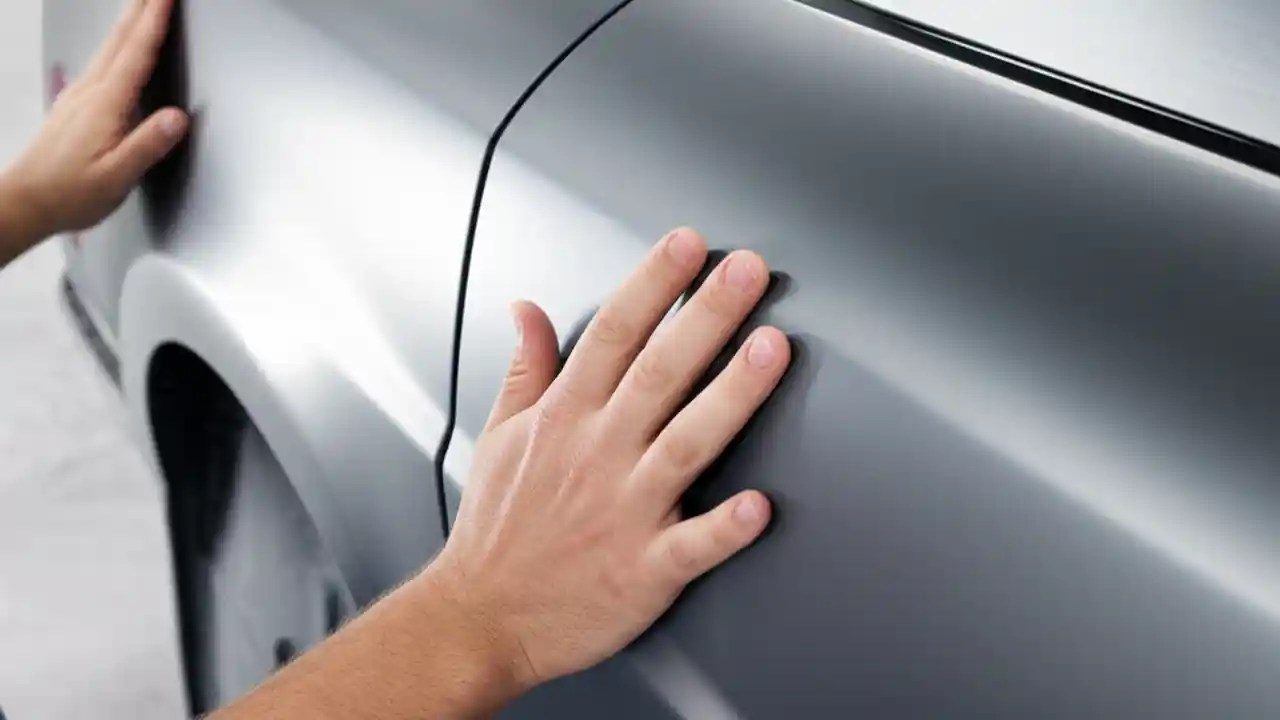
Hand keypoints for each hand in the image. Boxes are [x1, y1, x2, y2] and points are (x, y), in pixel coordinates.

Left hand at [1, 0, 186, 252]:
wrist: (26, 202)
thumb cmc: (71, 194)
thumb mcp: (117, 177)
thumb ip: (147, 145)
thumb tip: (178, 118)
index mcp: (105, 106)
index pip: (137, 55)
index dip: (155, 23)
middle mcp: (90, 93)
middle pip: (120, 41)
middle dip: (142, 10)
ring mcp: (79, 96)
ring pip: (109, 48)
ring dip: (129, 22)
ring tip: (143, 6)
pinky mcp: (74, 105)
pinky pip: (102, 62)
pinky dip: (117, 44)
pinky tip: (119, 48)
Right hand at [431, 227, 789, 692]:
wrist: (480, 619)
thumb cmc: (497, 529)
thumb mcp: (499, 435)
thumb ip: (526, 367)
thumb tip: (528, 309)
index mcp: (565, 419)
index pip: (612, 333)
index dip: (652, 284)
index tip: (687, 244)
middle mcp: (597, 455)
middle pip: (657, 371)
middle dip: (705, 316)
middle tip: (747, 272)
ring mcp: (623, 511)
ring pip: (686, 442)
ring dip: (730, 396)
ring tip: (771, 351)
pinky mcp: (643, 570)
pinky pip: (691, 545)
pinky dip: (724, 527)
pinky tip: (759, 504)